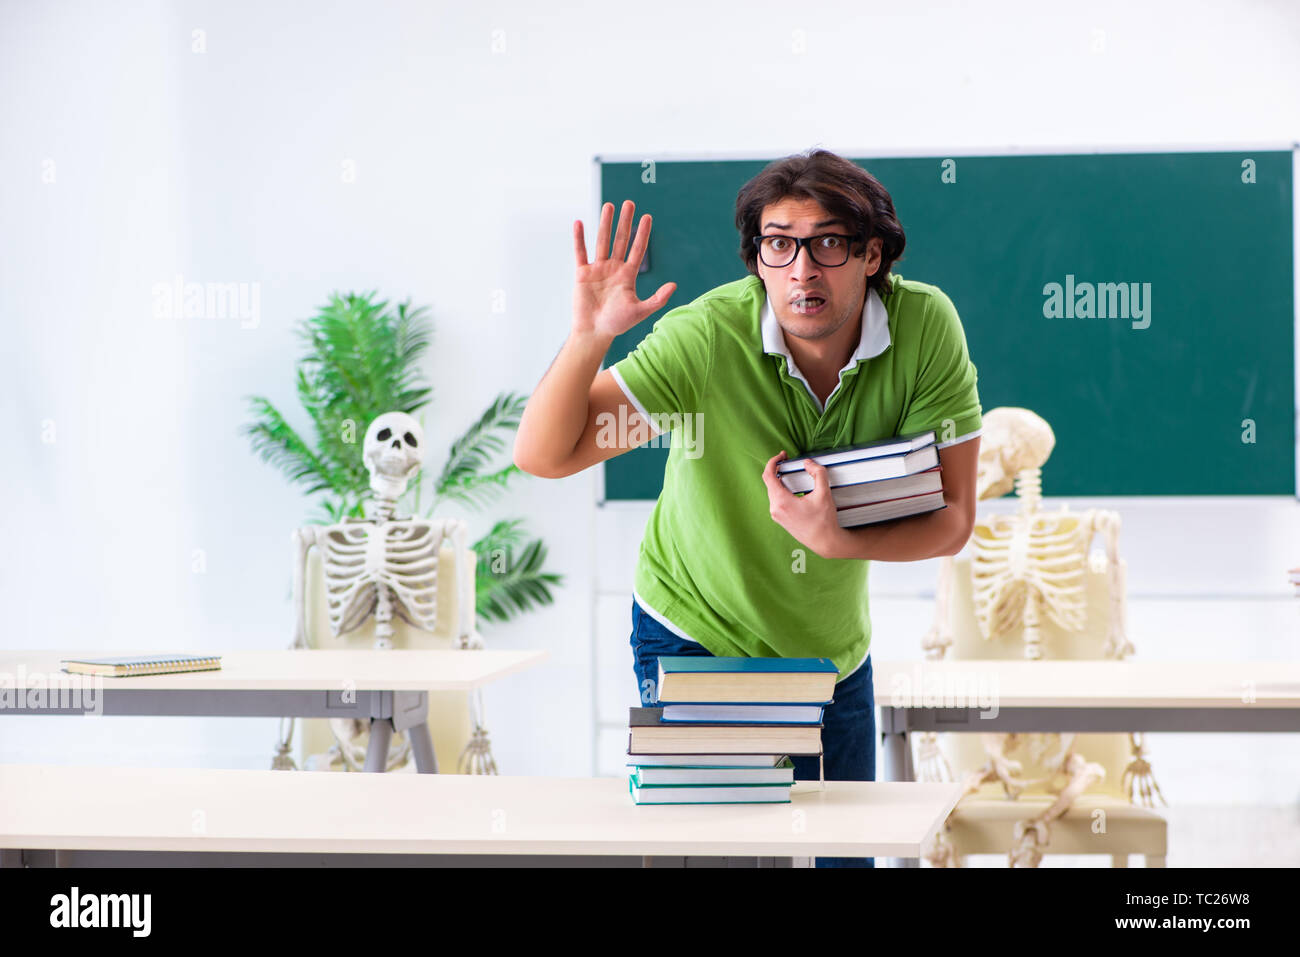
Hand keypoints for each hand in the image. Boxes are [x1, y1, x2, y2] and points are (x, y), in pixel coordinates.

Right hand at [572, 200, 675, 339]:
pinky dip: (579, 238)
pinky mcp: (582, 273)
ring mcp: (597, 269)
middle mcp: (613, 268)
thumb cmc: (617, 324)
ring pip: (602, 241)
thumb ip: (658, 299)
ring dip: (605, 224)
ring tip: (609, 206)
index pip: (637, 249)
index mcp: (627, 275)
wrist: (594, 332)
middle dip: (625, 222)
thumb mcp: (640, 311)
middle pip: (620, 240)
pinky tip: (580, 223)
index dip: (642, 233)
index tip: (647, 216)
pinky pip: (580, 252)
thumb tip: (674, 285)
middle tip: (629, 203)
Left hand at [761, 450, 847, 558]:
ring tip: (789, 473)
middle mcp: (775, 509)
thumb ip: (818, 473)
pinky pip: (776, 500)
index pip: (768, 476)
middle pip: (769, 483)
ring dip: (779, 480)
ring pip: (772, 492)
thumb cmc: (824, 521)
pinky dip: (781, 490)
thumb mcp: (824, 493)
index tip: (781, 456)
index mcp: (782, 502)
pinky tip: (791, 488)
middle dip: (776, 469)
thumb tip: (808, 463)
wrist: (825, 542)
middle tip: (786, 461)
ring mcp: (777, 515)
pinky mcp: (780, 520)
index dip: (773, 462)